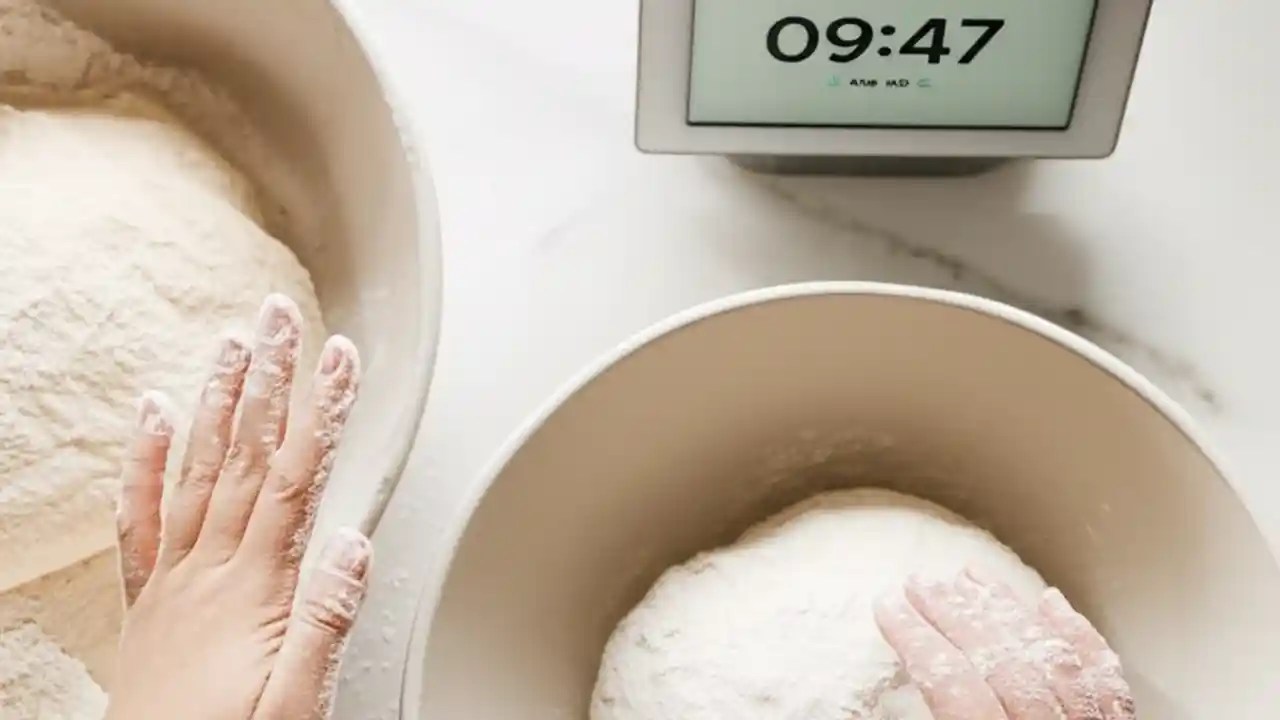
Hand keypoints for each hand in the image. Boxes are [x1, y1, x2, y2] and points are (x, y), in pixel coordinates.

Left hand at [107, 294, 367, 719]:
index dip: (321, 412)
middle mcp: (209, 571)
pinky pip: (141, 517)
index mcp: (254, 590)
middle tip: (279, 317)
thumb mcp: (298, 701)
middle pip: (245, 455)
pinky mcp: (149, 599)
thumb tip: (352, 541)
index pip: (295, 480)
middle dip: (269, 381)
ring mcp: (174, 580)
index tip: (339, 359)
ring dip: (218, 403)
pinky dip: (145, 462)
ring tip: (232, 345)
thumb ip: (324, 619)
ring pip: (197, 470)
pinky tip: (154, 417)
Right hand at [875, 568, 1135, 719]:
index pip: (954, 686)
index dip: (917, 641)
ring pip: (1049, 657)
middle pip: (1000, 661)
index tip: (887, 607)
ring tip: (968, 579)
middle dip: (953, 616)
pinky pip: (1103, 675)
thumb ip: (941, 714)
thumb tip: (894, 691)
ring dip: (1005, 611)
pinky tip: (1049, 603)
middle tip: (918, 583)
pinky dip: (1075, 635)